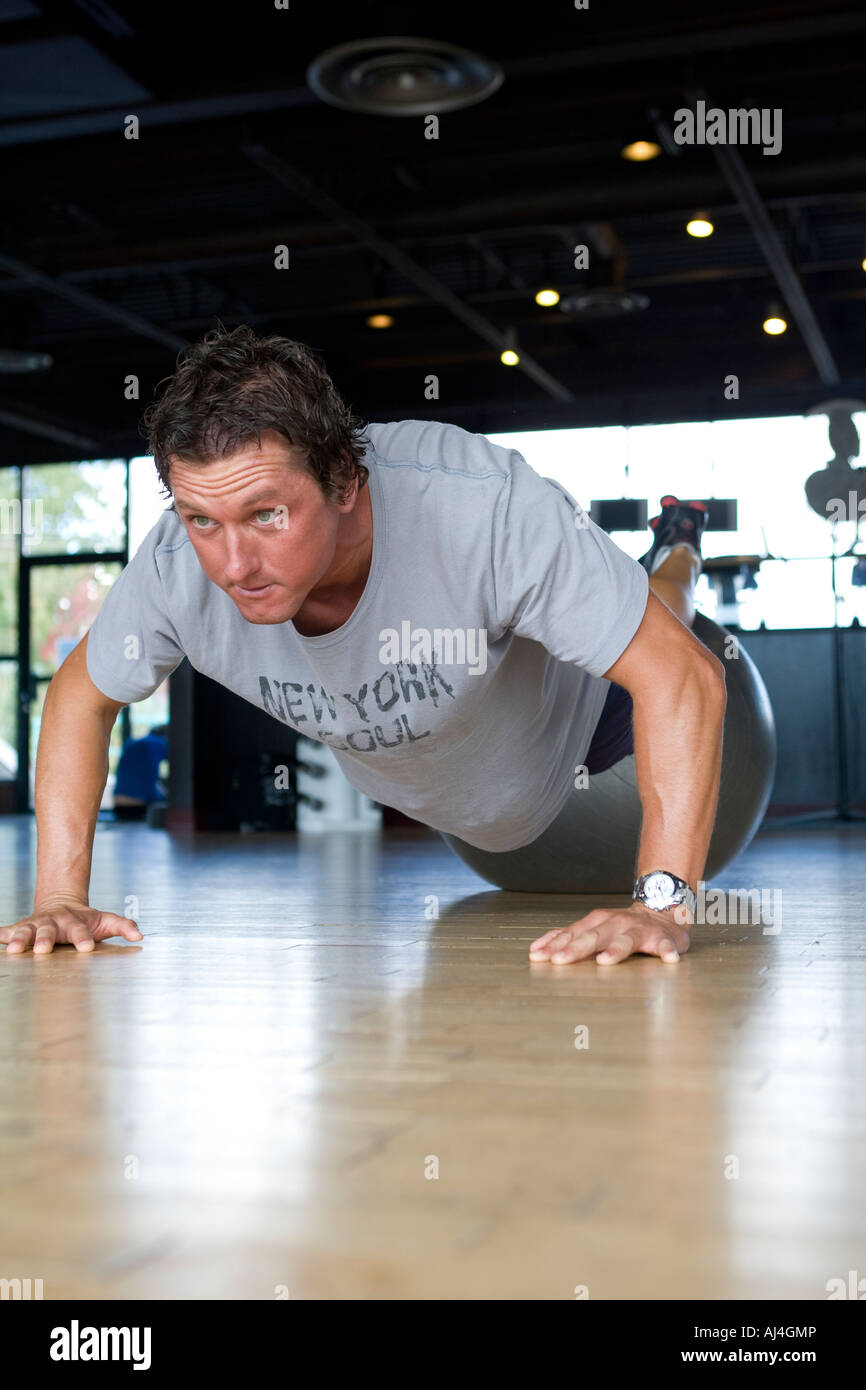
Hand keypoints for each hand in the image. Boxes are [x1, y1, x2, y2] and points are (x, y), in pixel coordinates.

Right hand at [0, 894, 142, 954]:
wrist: (62, 903)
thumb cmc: (86, 919)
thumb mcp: (106, 920)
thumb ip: (123, 926)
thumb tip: (139, 936)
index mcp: (75, 922)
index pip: (81, 931)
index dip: (84, 939)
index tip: (86, 948)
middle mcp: (54, 922)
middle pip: (49, 930)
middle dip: (46, 939)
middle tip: (42, 950)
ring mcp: (36, 924)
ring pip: (27, 930)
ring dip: (21, 939)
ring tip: (14, 950)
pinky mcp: (21, 928)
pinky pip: (8, 931)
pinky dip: (1, 934)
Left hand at [529, 900, 690, 965]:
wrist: (661, 911)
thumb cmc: (621, 926)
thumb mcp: (594, 928)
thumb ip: (568, 938)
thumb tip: (536, 950)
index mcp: (597, 922)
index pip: (572, 933)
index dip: (554, 944)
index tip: (538, 956)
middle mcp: (615, 923)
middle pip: (593, 936)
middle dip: (575, 948)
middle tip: (559, 961)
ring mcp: (639, 930)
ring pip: (626, 940)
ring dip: (615, 950)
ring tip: (604, 962)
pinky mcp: (662, 938)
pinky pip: (665, 945)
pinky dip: (666, 950)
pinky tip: (668, 959)